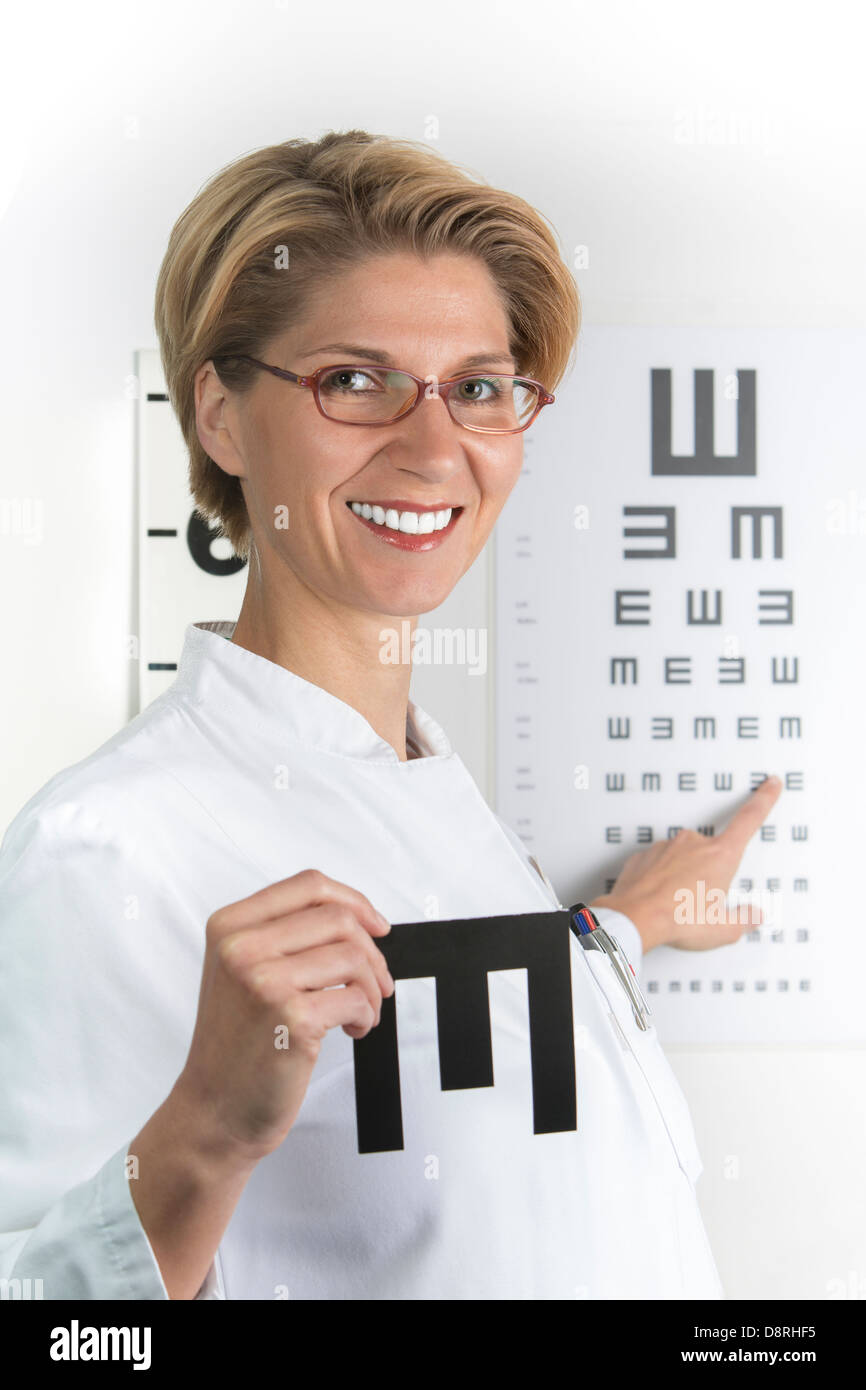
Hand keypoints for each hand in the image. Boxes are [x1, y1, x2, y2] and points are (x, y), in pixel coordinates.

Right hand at [175, 869, 394, 1164]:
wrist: (214, 1109)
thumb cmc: (236, 1042)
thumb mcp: (241, 970)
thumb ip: (284, 934)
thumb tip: (358, 916)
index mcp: (229, 926)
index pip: (309, 885)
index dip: (354, 901)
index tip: (376, 926)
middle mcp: (241, 947)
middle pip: (338, 918)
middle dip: (371, 952)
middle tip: (377, 983)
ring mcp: (263, 980)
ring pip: (353, 956)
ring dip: (372, 987)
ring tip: (361, 1011)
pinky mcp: (291, 1017)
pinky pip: (356, 998)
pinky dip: (367, 1015)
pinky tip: (353, 1030)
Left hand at [590, 776, 782, 952]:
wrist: (633, 919)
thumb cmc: (677, 920)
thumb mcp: (723, 928)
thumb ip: (744, 919)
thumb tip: (753, 915)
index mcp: (720, 856)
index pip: (749, 819)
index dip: (764, 799)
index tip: (771, 784)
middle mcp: (693, 843)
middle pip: (712, 852)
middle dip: (709, 874)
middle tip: (700, 902)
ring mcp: (666, 846)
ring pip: (683, 859)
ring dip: (684, 876)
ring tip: (677, 904)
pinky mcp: (644, 855)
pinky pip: (659, 864)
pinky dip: (661, 879)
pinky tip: (660, 898)